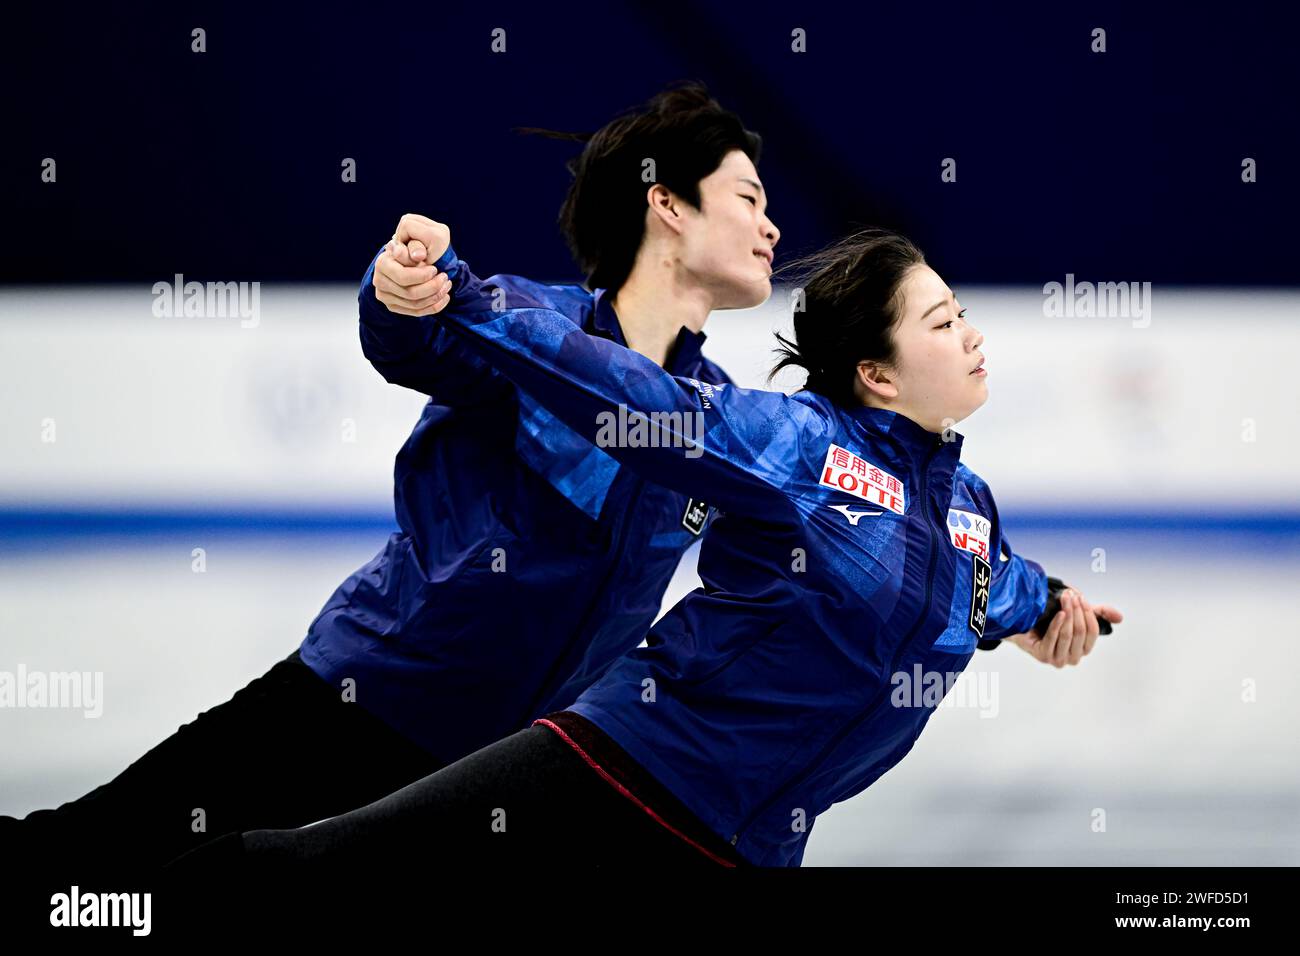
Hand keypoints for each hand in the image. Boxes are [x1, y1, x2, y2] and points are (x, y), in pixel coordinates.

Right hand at [372, 214, 453, 316]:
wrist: (402, 261)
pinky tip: (445, 297)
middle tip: (445, 278)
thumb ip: (415, 248)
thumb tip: (418, 255)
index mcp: (382, 264)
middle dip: (432, 287)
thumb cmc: (410, 249)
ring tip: (447, 285)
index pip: (403, 277)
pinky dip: (434, 306)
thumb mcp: (413, 244)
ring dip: (435, 296)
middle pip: (410, 293)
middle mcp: (379, 282)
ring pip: (415, 304)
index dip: (422, 276)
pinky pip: (416, 312)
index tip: (435, 269)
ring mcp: (385, 296)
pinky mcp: (392, 306)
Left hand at [1004, 588, 1123, 666]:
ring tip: (1064, 599)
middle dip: (1076, 611)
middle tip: (1070, 595)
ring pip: (1068, 634)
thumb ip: (1098, 614)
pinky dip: (1057, 624)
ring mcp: (1058, 659)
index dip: (1088, 613)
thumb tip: (1120, 617)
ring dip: (1067, 614)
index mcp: (1084, 649)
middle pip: (1080, 632)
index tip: (1080, 598)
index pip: (1093, 631)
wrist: (1025, 625)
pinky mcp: (1044, 656)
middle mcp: (1073, 657)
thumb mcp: (1077, 615)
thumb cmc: (1052, 621)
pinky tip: (1059, 613)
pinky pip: (1053, 638)